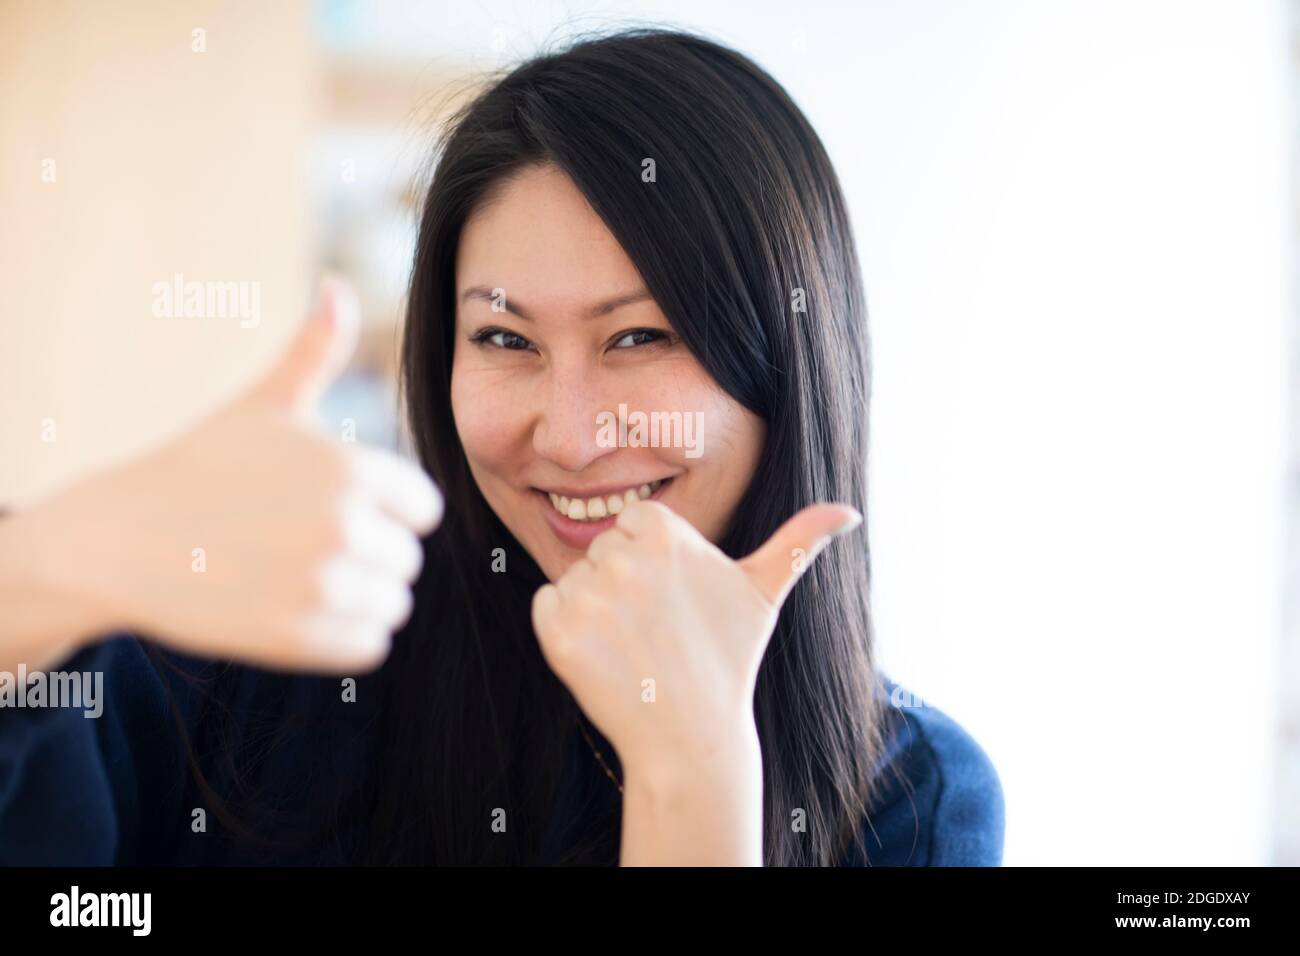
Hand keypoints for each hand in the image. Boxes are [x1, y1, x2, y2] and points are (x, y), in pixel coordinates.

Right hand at [36, 277, 441, 672]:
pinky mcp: (296, 639)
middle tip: (305, 542)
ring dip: (358, 597)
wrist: (120, 537)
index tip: (340, 506)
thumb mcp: (263, 405)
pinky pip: (369, 646)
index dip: (388, 510)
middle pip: (407, 559)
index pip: (424, 508)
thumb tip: (337, 286)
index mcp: (351, 467)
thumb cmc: (200, 464)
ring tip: (300, 574)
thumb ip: (314, 352)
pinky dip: (343, 636)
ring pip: (392, 605)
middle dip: (369, 554)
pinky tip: (297, 608)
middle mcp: (344, 525)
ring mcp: (320, 585)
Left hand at [530, 499, 860, 779]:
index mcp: (663, 532)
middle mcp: (622, 556)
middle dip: (623, 584)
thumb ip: (798, 540)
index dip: (650, 560)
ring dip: (596, 609)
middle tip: (657, 627)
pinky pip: (547, 606)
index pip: (632, 522)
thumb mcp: (763, 593)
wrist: (689, 737)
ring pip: (575, 579)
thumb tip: (849, 511)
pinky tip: (604, 655)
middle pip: (602, 549)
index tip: (673, 597)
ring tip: (634, 645)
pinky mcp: (557, 633)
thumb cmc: (728, 659)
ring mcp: (588, 596)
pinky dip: (566, 629)